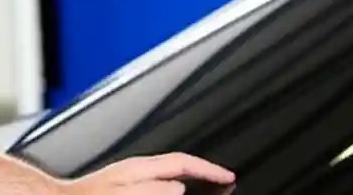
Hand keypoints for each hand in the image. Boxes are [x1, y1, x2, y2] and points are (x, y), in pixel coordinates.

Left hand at [60, 153, 235, 193]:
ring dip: (189, 177)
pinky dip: (171, 184)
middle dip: (203, 172)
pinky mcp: (124, 185)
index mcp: (138, 168)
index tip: (228, 176)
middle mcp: (135, 169)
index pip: (182, 162)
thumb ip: (151, 190)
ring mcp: (129, 177)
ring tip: (207, 186)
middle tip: (223, 181)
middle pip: (178, 165)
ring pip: (168, 173)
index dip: (208, 169)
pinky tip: (175, 191)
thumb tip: (178, 187)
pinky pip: (155, 181)